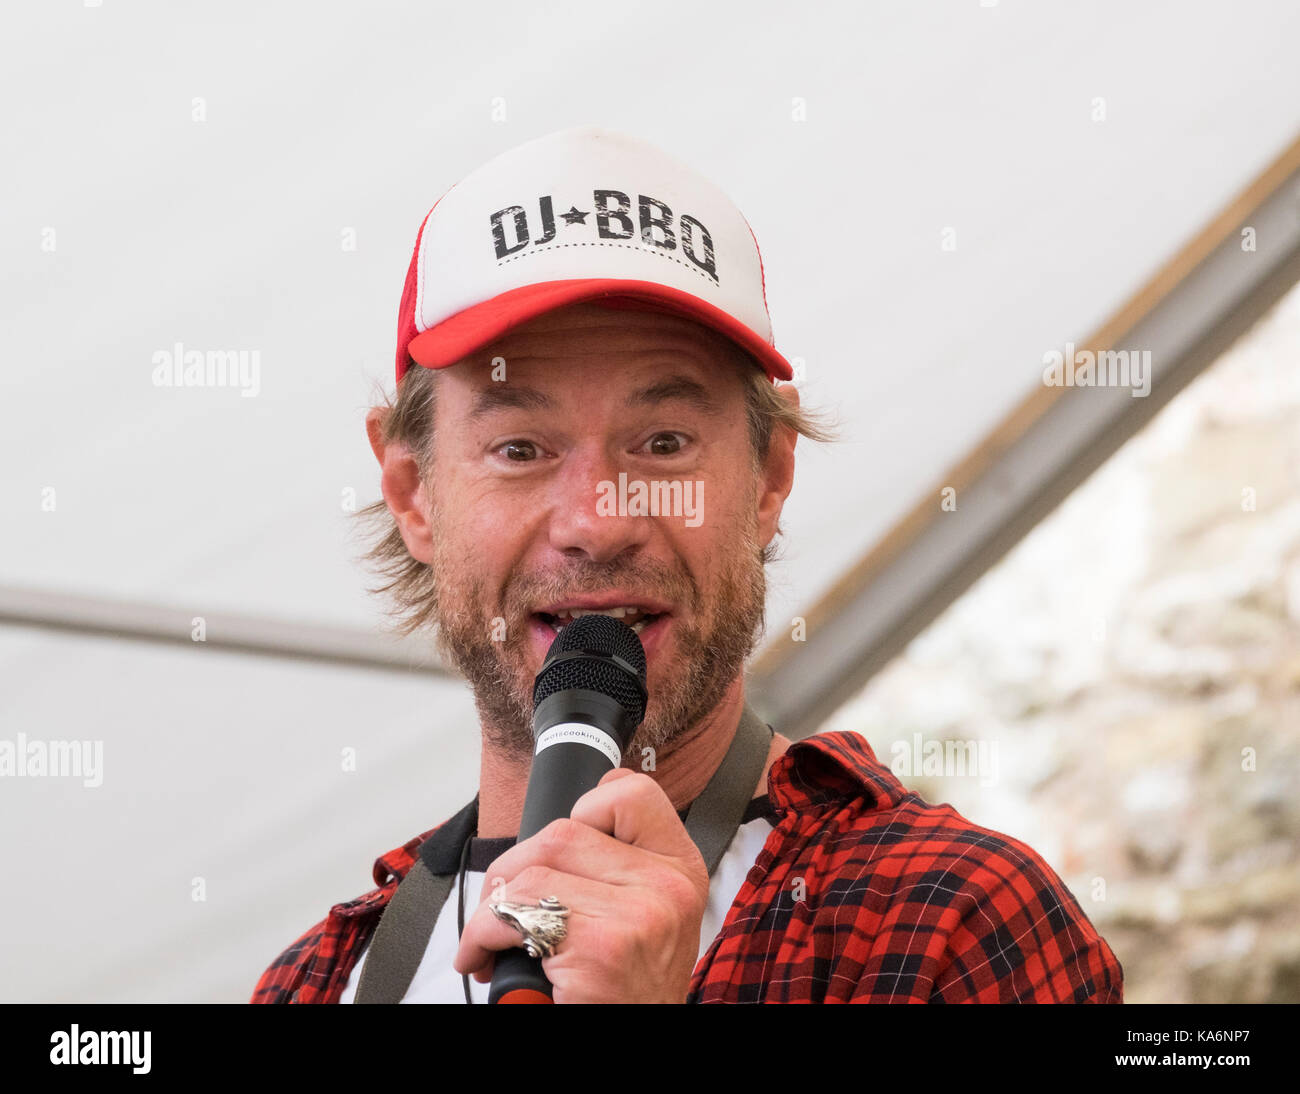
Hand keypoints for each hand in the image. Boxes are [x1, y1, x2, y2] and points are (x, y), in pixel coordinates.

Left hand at [453, 768, 709, 1002]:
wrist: (638, 1041)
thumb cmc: (629, 988)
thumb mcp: (648, 916)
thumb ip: (621, 866)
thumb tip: (565, 826)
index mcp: (680, 867)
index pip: (631, 792)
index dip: (585, 808)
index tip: (557, 849)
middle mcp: (668, 885)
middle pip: (563, 832)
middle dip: (513, 870)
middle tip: (505, 908)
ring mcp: (639, 912)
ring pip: (534, 870)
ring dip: (494, 906)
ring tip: (493, 938)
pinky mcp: (602, 946)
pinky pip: (514, 914)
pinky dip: (481, 935)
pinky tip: (483, 958)